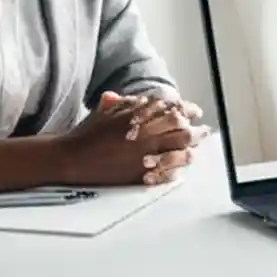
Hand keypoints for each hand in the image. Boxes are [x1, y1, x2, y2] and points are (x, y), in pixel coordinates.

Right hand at [59, 92, 207, 186]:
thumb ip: (128, 103)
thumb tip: (146, 100)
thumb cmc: (88, 133)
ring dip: (189, 151)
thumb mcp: (107, 110)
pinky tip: (179, 170)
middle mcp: (145, 136)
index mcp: (138, 117)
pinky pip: (165, 174)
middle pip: (182, 132)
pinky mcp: (140, 177)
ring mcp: (144, 157)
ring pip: (178, 154)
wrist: (72, 159)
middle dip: (196, 132)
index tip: (194, 111)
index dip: (187, 110)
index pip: (173, 110)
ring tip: (193, 151)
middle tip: (203, 132)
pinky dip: (175, 171)